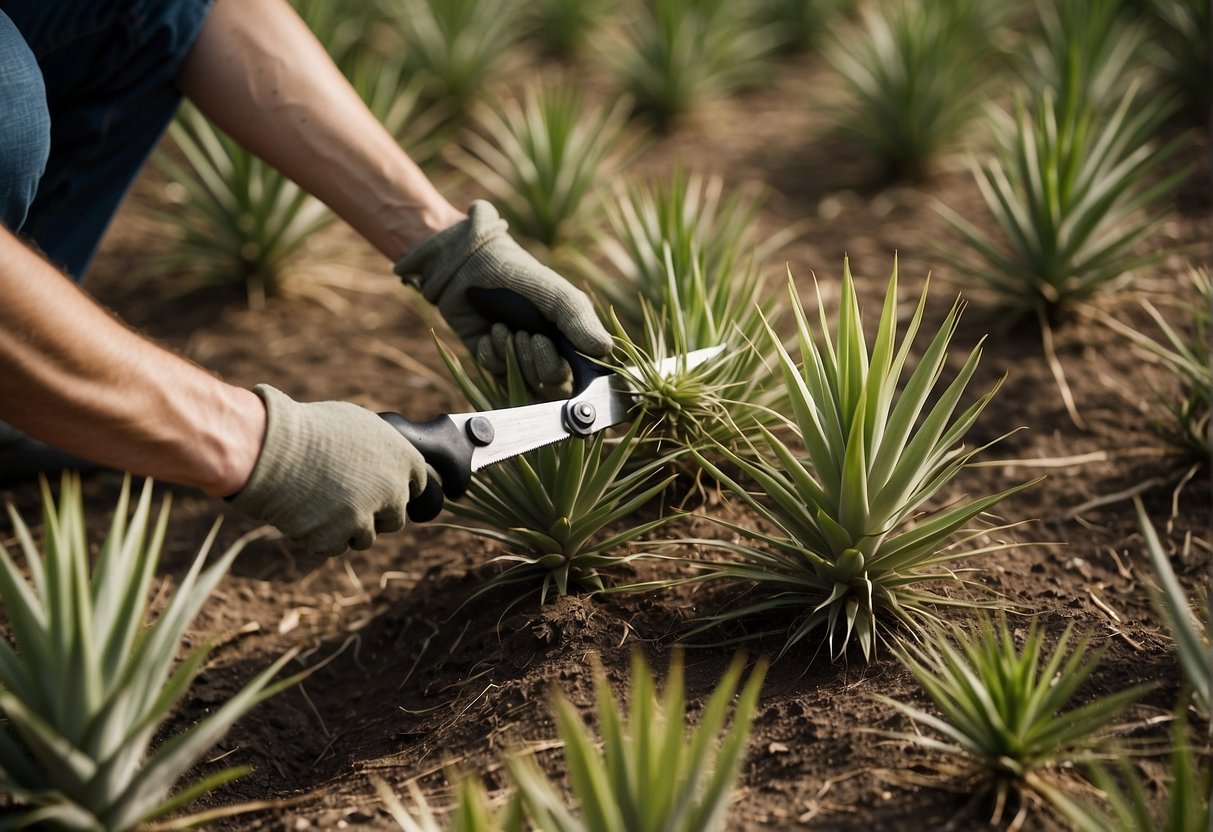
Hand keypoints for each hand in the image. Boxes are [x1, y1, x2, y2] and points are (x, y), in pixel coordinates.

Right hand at [227, 385, 427, 555]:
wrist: (270, 447)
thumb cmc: (310, 428)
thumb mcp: (359, 424)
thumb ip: (382, 449)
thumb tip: (387, 462)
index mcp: (405, 460)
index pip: (416, 486)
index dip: (393, 487)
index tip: (376, 487)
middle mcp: (392, 491)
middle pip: (394, 518)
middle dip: (373, 513)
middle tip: (345, 499)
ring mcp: (365, 518)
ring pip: (364, 537)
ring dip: (345, 527)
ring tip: (318, 501)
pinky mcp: (336, 539)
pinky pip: (333, 547)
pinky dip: (319, 536)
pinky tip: (304, 512)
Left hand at [394, 201, 611, 397]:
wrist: (469, 267)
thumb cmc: (520, 276)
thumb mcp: (556, 295)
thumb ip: (580, 321)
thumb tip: (605, 349)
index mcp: (573, 339)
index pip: (580, 378)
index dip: (562, 370)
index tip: (546, 340)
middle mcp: (552, 354)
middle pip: (553, 388)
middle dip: (536, 362)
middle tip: (525, 334)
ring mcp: (524, 360)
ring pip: (527, 386)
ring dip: (513, 356)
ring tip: (503, 327)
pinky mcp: (496, 362)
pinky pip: (497, 375)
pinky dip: (491, 354)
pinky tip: (488, 332)